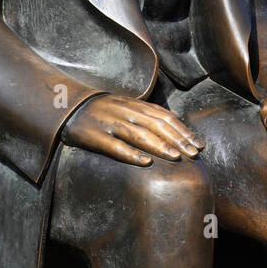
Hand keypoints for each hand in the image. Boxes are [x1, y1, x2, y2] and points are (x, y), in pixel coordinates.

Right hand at [61, 94, 203, 166]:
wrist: (67, 106)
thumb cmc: (103, 110)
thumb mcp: (126, 106)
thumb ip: (147, 114)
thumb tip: (174, 127)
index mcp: (134, 105)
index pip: (165, 116)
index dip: (183, 130)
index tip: (199, 144)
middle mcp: (125, 112)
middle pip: (156, 125)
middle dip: (178, 140)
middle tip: (193, 154)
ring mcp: (110, 124)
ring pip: (139, 134)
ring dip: (159, 145)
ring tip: (176, 157)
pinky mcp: (96, 136)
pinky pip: (115, 146)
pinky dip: (131, 154)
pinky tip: (145, 163)